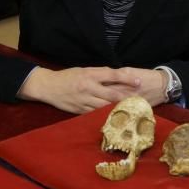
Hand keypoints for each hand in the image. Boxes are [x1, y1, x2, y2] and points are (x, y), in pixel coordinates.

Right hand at [17, 66, 167, 113]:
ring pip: (105, 106)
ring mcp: (84, 100)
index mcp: (90, 74)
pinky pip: (96, 114)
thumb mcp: (84, 70)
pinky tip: (116, 117)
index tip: (138, 82)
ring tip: (132, 110)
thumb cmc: (68, 76)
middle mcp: (88, 87)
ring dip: (119, 108)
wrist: (48, 86)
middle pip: (111, 93)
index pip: (112, 75)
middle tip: (141, 99)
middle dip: (127, 97)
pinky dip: (106, 115)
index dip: (127, 79)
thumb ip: (100, 74)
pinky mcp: (80, 111)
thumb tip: (118, 76)